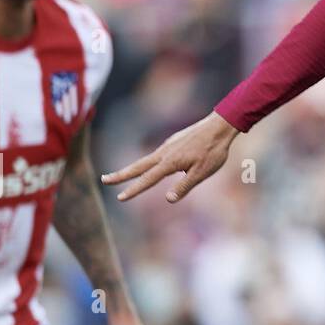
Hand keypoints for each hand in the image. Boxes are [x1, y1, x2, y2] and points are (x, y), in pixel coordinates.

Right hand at [102, 111, 238, 202]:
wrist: (221, 125)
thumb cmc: (214, 150)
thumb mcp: (202, 172)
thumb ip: (184, 186)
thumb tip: (167, 199)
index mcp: (170, 162)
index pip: (147, 179)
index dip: (133, 189)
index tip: (119, 197)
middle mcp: (164, 152)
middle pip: (138, 166)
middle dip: (120, 174)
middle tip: (103, 180)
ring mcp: (168, 145)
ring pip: (146, 160)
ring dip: (132, 168)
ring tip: (120, 176)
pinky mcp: (174, 141)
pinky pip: (157, 155)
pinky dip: (147, 162)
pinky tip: (152, 167)